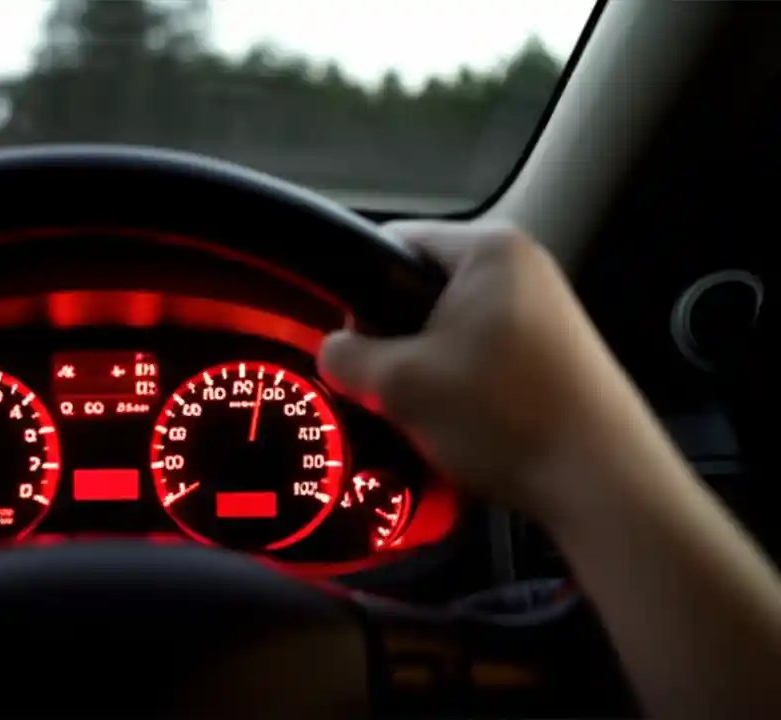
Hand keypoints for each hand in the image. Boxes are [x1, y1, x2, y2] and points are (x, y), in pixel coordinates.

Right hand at [318, 221, 653, 516]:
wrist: (601, 482)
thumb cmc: (504, 416)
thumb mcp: (400, 385)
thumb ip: (347, 357)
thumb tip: (335, 351)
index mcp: (488, 249)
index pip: (392, 244)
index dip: (359, 293)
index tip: (354, 345)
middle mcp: (522, 266)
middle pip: (420, 289)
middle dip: (396, 339)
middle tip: (387, 386)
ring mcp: (544, 309)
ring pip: (449, 329)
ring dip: (427, 368)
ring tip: (428, 412)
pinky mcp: (554, 351)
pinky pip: (481, 354)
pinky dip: (461, 385)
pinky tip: (464, 424)